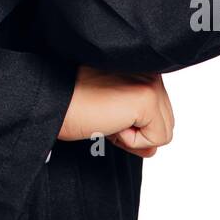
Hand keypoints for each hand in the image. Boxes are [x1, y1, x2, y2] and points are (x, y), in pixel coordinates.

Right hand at [58, 65, 174, 157]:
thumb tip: (153, 150)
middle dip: (136, 132)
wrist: (54, 102)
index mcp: (143, 68)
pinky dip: (131, 141)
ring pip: (164, 132)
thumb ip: (139, 126)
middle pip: (166, 123)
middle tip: (106, 117)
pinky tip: (111, 122)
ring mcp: (151, 83)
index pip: (159, 113)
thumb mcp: (114, 115)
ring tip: (109, 117)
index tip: (106, 112)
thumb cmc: (75, 104)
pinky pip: (156, 139)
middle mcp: (151, 71)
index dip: (133, 125)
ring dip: (134, 137)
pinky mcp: (147, 99)